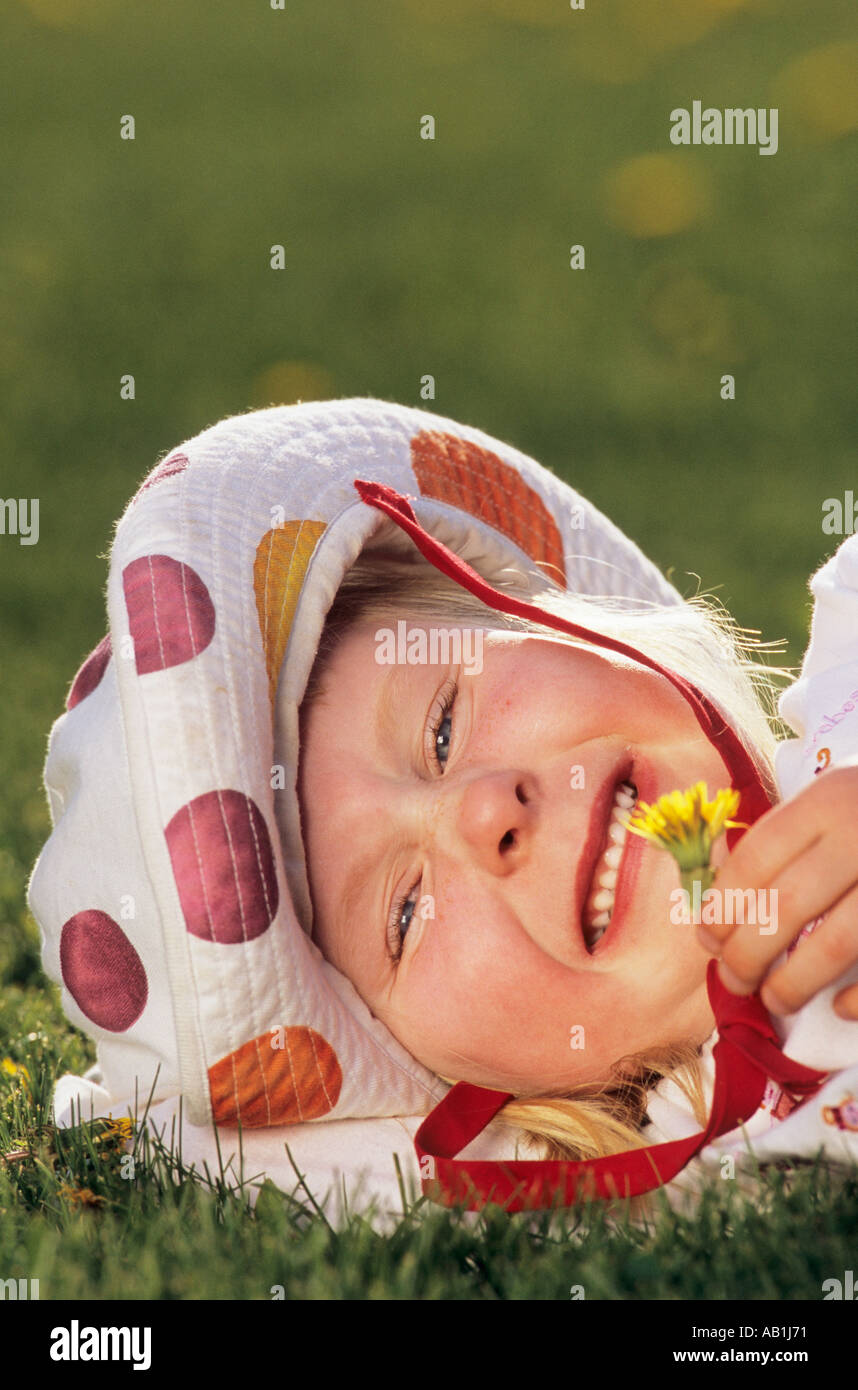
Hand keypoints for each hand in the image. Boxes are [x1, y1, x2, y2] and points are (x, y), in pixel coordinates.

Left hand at [696, 765, 857, 1019]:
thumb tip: (714, 920)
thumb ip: (782, 845)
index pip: (756, 860)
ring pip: (836, 944)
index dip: (723, 907)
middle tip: (734, 980)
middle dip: (748, 954)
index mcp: (827, 802)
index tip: (708, 939)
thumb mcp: (829, 802)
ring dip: (794, 983)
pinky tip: (838, 1008)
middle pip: (787, 906)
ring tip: (774, 1000)